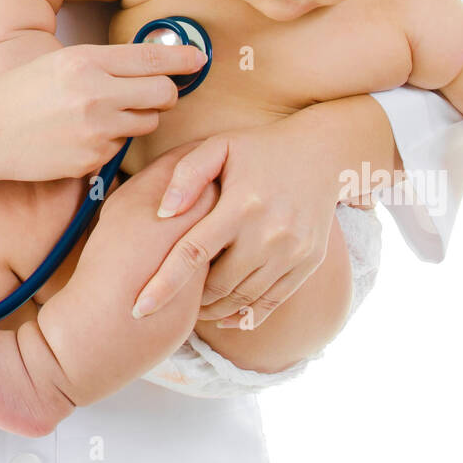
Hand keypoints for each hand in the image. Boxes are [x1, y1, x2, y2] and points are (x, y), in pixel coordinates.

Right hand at [0, 41, 207, 183]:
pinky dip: (111, 141)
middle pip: (162, 94)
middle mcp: (94, 94)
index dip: (183, 58)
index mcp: (85, 61)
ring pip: (147, 123)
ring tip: (103, 115)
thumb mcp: (60, 62)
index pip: (152, 57)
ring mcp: (94, 131)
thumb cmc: (19, 93)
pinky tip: (82, 137)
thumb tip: (153, 64)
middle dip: (165, 94)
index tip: (199, 59)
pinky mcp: (91, 160)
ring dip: (137, 118)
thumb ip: (105, 64)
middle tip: (155, 93)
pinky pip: (120, 147)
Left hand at [131, 119, 346, 326]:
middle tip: (164, 303)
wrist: (323, 154)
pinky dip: (244, 316)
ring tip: (191, 309)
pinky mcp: (308, 264)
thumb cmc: (260, 149)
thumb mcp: (221, 146)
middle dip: (188, 300)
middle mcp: (269, 233)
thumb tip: (162, 213)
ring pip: (242, 299)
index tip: (138, 308)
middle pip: (217, 285)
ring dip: (213, 310)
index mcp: (241, 205)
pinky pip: (271, 303)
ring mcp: (292, 252)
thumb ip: (187, 174)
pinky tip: (224, 316)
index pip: (192, 254)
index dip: (164, 284)